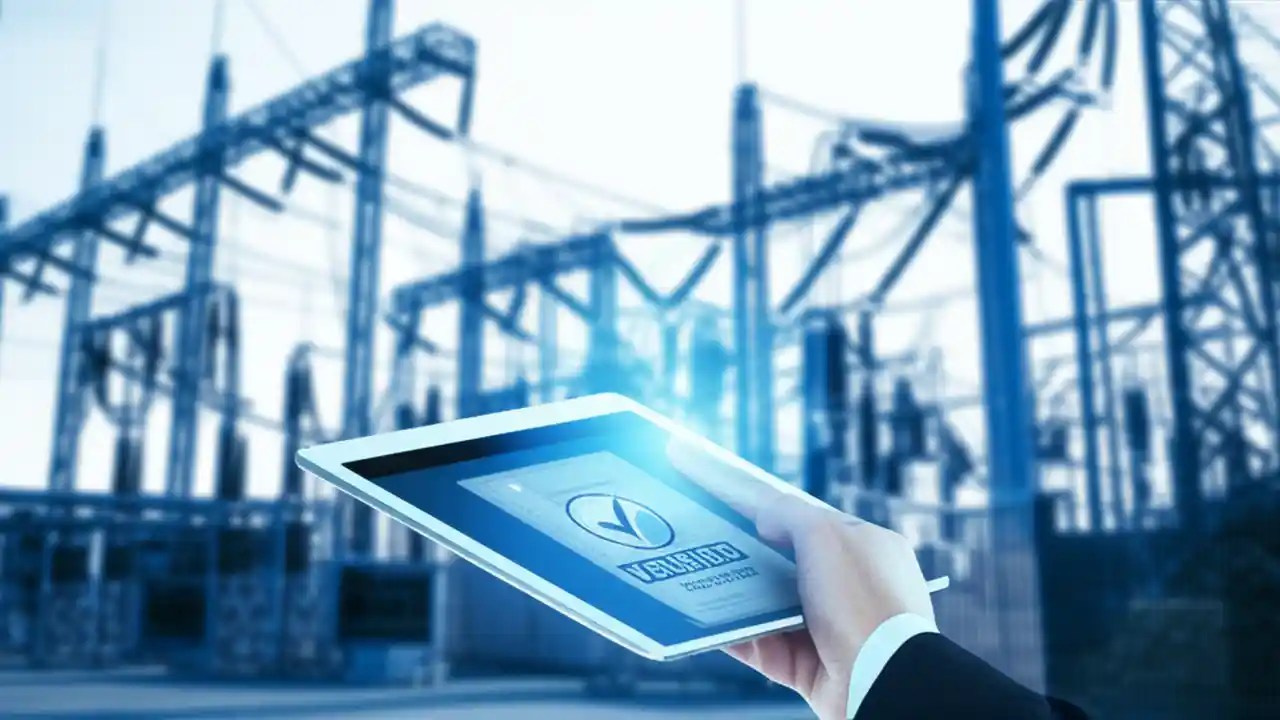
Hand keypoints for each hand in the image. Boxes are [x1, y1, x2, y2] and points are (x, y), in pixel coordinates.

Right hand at [668, 440, 934, 719]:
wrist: (881, 680)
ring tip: (699, 580)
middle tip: (707, 543)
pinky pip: (764, 648)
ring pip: (772, 608)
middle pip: (788, 566)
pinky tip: (707, 623)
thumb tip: (762, 517)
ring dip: (738, 598)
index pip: (812, 522)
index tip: (731, 503)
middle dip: (749, 557)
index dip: (770, 510)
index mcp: (868, 549)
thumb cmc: (862, 599)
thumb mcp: (825, 534)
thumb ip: (788, 514)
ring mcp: (832, 632)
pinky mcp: (811, 670)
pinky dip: (737, 637)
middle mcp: (853, 589)